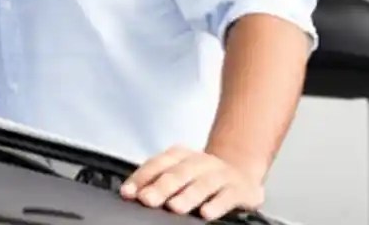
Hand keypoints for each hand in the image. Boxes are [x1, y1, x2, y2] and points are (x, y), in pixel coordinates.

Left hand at [121, 146, 264, 220]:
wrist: (240, 170)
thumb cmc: (200, 175)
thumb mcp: (178, 171)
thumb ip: (156, 180)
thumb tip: (130, 193)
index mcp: (179, 155)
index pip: (156, 164)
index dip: (141, 178)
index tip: (128, 192)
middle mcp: (199, 162)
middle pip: (177, 173)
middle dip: (161, 187)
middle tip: (147, 199)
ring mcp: (219, 174)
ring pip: (202, 184)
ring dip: (187, 195)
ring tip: (174, 207)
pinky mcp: (238, 189)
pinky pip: (227, 197)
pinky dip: (216, 205)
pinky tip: (206, 213)